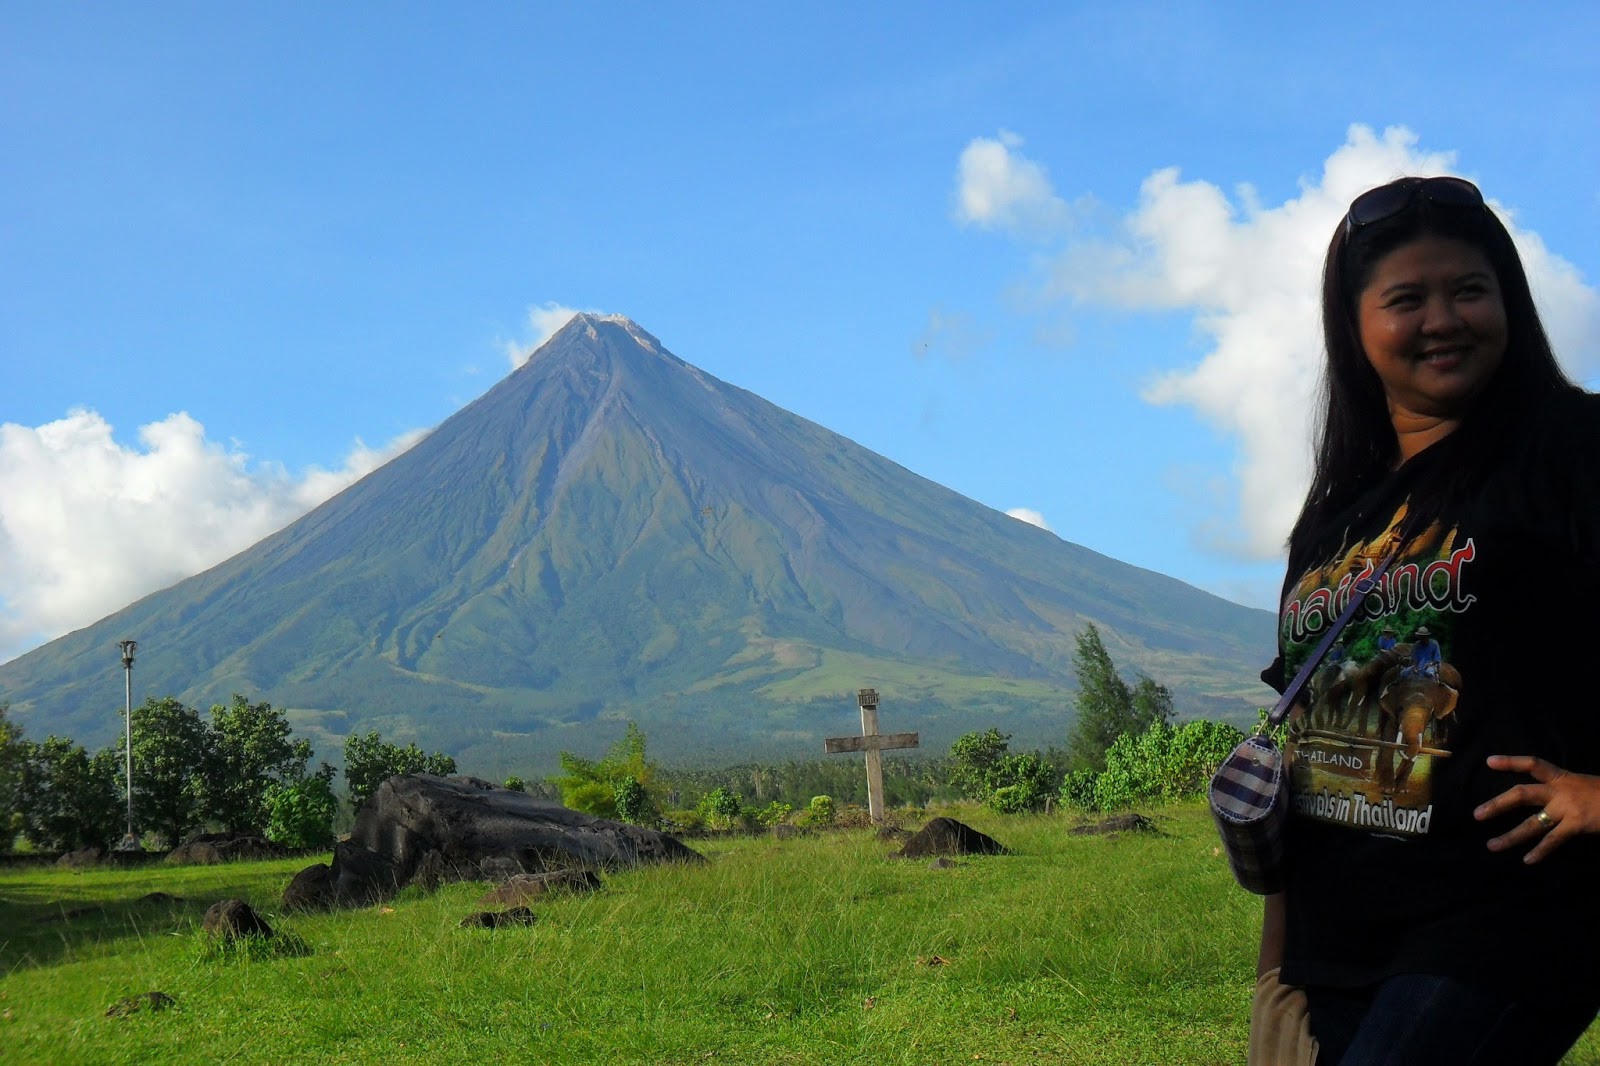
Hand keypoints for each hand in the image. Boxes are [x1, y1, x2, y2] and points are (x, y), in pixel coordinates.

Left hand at [1474, 755, 1599, 862]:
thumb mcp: (1584, 785)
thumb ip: (1564, 790)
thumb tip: (1545, 802)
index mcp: (1563, 778)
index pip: (1533, 764)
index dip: (1511, 762)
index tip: (1489, 761)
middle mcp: (1561, 791)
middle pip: (1522, 794)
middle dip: (1498, 805)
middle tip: (1476, 815)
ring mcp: (1567, 808)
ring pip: (1532, 823)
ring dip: (1511, 836)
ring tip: (1492, 846)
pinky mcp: (1577, 824)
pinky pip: (1554, 840)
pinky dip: (1541, 851)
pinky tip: (1527, 860)